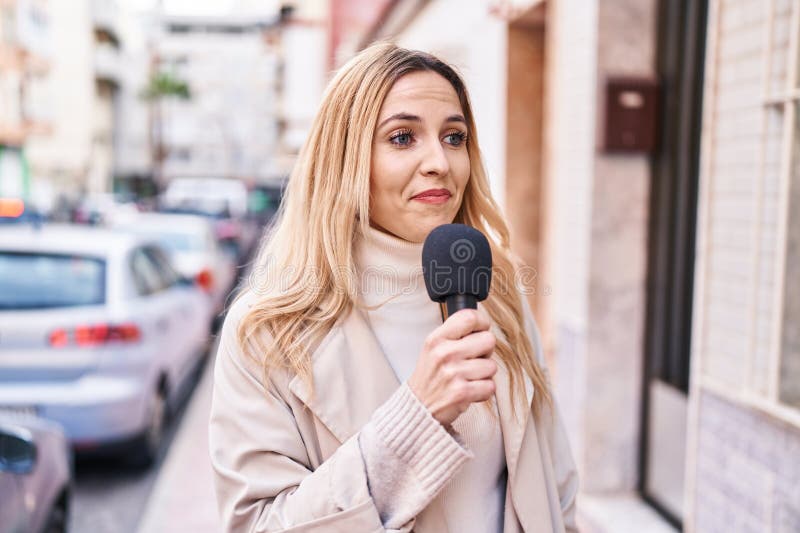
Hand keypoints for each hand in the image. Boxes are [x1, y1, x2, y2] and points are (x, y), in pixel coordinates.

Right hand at [407, 309, 496, 426]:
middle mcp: (444, 354)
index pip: (469, 318)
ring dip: (484, 374)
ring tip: (468, 377)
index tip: (481, 330)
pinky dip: (483, 390)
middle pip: (488, 340)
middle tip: (472, 359)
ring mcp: (453, 374)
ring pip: (492, 366)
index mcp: (436, 339)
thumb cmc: (430, 376)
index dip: (482, 323)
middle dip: (485, 351)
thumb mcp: (433, 348)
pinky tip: (470, 389)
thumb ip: (454, 333)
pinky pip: (490, 386)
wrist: (419, 407)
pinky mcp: (462, 393)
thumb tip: (481, 323)